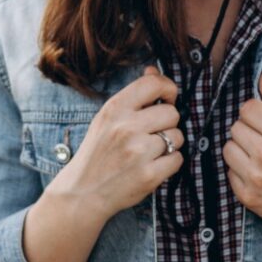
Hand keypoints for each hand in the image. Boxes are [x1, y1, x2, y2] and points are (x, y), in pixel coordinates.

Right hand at [53, 66, 184, 220]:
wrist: (83, 192)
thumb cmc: (98, 152)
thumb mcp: (107, 118)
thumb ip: (132, 96)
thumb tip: (153, 69)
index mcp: (115, 108)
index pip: (154, 84)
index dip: (168, 89)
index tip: (167, 99)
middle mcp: (126, 127)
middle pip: (172, 113)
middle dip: (167, 123)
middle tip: (153, 134)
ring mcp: (138, 152)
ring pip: (178, 136)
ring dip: (169, 144)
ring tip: (150, 152)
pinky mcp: (149, 175)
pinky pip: (178, 159)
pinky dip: (170, 163)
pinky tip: (152, 165)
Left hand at [223, 70, 261, 230]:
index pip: (247, 108)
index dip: (255, 112)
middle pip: (235, 127)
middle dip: (248, 130)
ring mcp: (256, 177)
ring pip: (228, 148)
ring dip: (240, 149)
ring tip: (259, 156)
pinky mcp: (248, 196)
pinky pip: (229, 171)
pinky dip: (240, 171)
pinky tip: (258, 173)